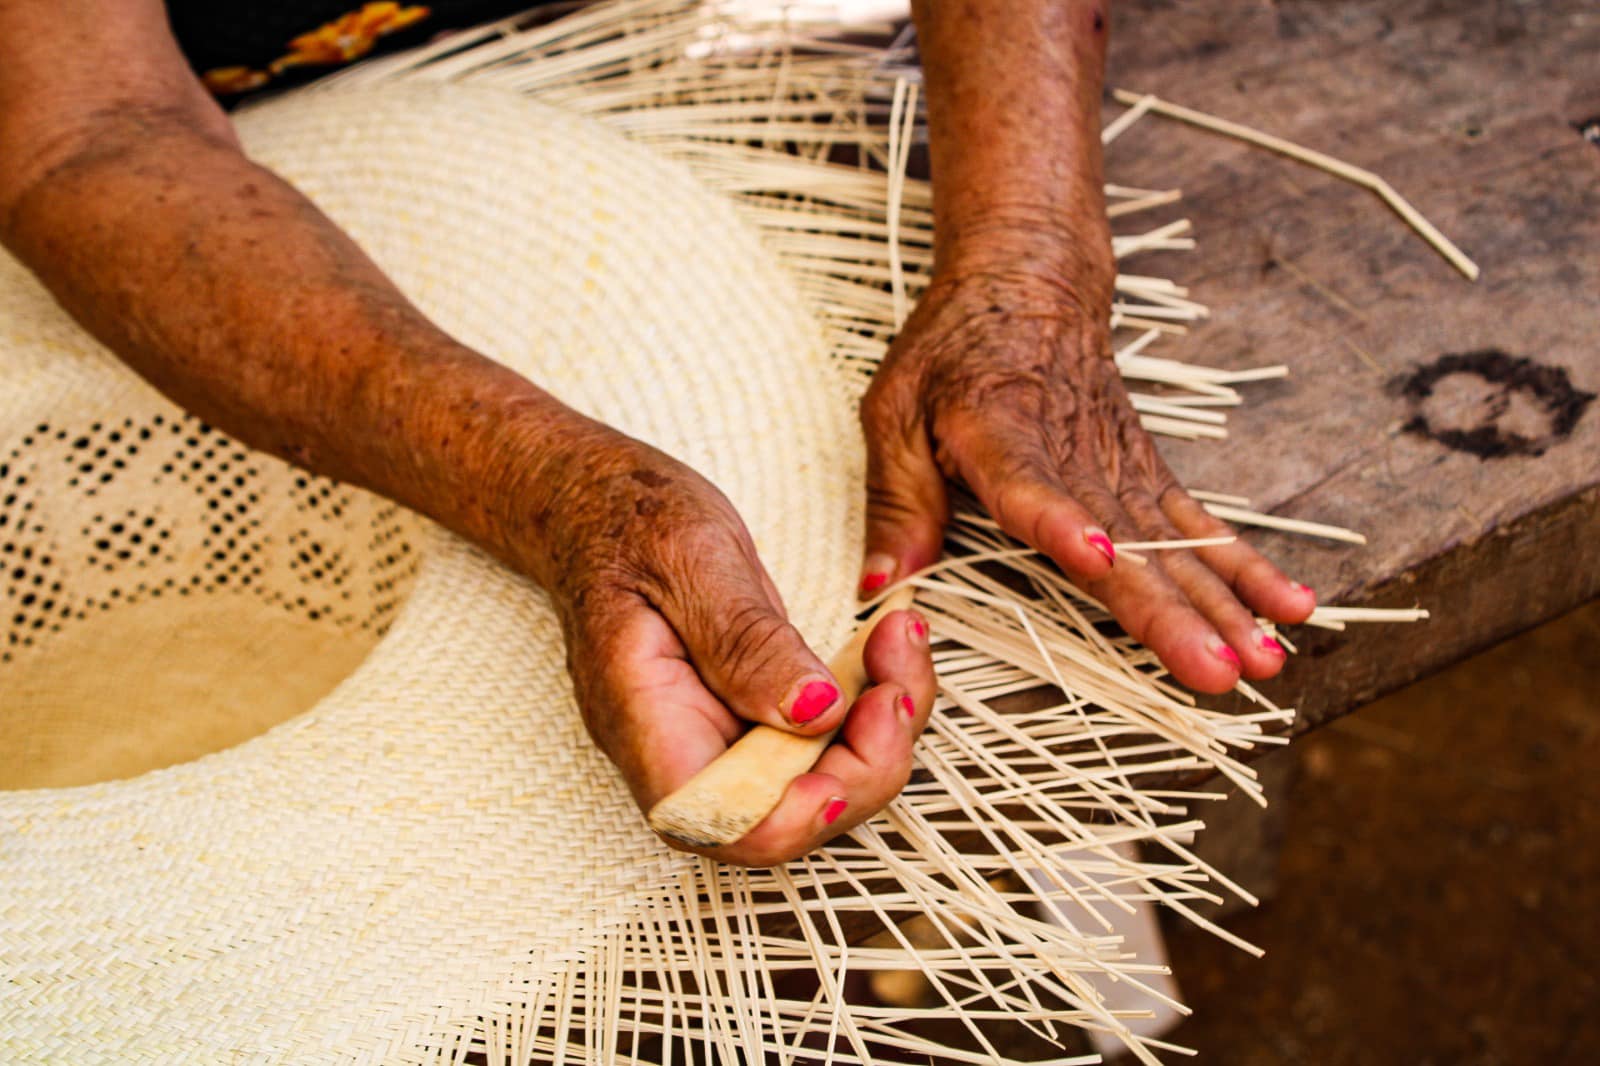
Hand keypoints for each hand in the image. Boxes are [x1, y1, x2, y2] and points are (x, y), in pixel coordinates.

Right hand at [513, 413, 936, 866]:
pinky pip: (823, 742)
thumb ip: (744, 639)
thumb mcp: (689, 556)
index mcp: (647, 723)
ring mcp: (720, 739)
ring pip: (819, 785)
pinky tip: (890, 646)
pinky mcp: (753, 717)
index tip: (863, 731)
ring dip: (882, 730)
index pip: (726, 823)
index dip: (806, 810)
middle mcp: (683, 751)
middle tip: (900, 669)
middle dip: (869, 760)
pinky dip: (870, 702)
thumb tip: (813, 710)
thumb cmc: (627, 519)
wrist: (599, 503)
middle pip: (788, 818)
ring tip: (901, 642)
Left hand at [857, 266, 1315, 693]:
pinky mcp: (1147, 472)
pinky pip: (1202, 525)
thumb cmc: (951, 350)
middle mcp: (1073, 455)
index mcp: (998, 434)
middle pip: (1128, 538)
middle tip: (1217, 671)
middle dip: (1174, 611)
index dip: (1065, 524)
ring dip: (1224, 604)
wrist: (1028, 279)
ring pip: (1177, 542)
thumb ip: (896, 500)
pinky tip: (1291, 608)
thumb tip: (880, 587)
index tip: (1099, 556)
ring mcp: (1121, 465)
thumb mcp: (896, 410)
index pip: (1034, 485)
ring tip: (1264, 661)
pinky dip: (1248, 568)